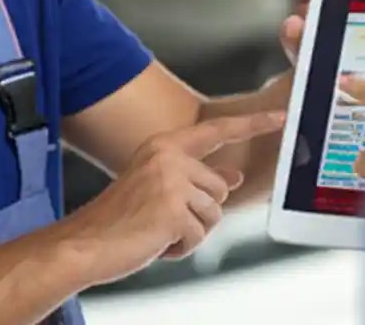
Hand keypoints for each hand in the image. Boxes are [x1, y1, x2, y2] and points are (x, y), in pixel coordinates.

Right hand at [63, 113, 284, 285]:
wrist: (84, 243)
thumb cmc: (118, 218)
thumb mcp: (159, 188)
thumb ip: (196, 178)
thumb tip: (233, 175)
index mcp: (163, 146)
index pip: (216, 130)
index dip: (252, 124)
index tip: (280, 117)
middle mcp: (168, 157)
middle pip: (220, 188)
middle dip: (199, 212)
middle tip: (162, 219)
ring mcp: (171, 182)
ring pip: (213, 215)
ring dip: (190, 232)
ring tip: (157, 230)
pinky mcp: (173, 210)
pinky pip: (199, 237)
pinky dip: (180, 248)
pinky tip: (155, 242)